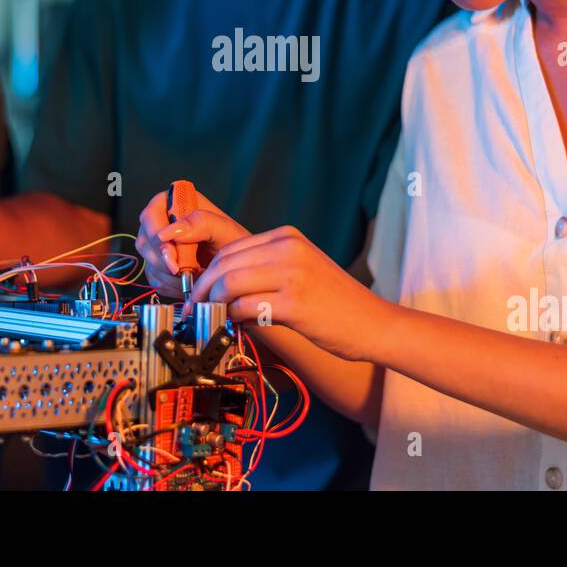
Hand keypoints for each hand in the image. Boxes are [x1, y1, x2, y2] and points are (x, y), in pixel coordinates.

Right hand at [135, 184, 247, 297]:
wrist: (236, 264)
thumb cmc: (232, 242)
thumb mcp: (223, 229)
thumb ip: (200, 223)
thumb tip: (169, 232)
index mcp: (174, 202)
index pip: (150, 216)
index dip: (158, 238)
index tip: (174, 258)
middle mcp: (160, 221)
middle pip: (145, 242)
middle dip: (166, 262)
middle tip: (188, 272)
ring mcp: (156, 245)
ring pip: (149, 263)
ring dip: (172, 277)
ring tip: (197, 275)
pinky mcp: (157, 266)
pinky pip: (155, 279)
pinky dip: (172, 286)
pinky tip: (190, 282)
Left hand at [178, 223, 387, 361]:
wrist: (373, 323)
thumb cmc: (335, 302)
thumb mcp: (302, 269)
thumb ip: (266, 268)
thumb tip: (221, 286)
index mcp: (287, 237)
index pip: (230, 249)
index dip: (206, 273)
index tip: (195, 294)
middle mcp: (288, 249)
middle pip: (224, 264)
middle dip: (201, 290)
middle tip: (192, 311)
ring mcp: (292, 275)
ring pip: (229, 284)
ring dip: (212, 305)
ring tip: (209, 321)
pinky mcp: (295, 304)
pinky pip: (246, 308)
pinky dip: (232, 320)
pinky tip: (234, 329)